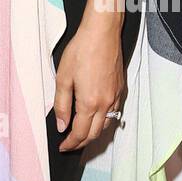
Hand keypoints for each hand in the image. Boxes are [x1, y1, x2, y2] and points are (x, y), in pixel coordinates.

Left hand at [53, 16, 125, 151]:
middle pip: (95, 134)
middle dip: (82, 143)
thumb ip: (61, 104)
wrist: (102, 33)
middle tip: (69, 144)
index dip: (70, 143)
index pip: (80, 133)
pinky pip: (113, 114)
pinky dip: (103, 122)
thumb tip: (61, 125)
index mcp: (89, 103)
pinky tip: (95, 117)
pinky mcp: (120, 89)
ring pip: (106, 126)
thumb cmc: (82, 50)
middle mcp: (106, 104)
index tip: (63, 147)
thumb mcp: (63, 77)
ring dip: (93, 134)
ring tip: (81, 134)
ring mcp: (115, 97)